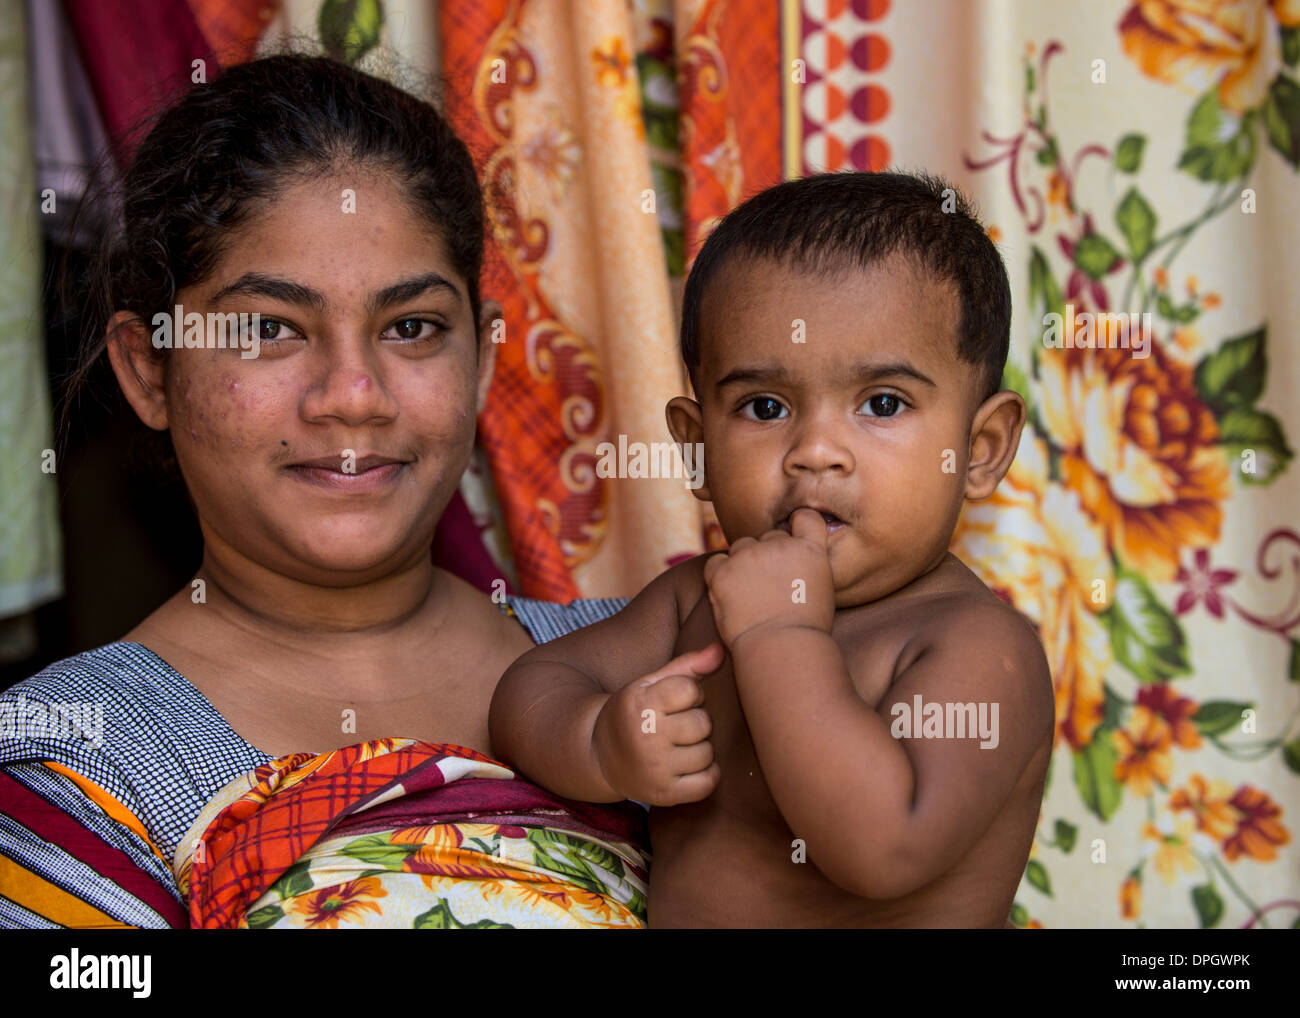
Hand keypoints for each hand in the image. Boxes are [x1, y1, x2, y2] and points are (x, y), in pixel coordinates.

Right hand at [592, 643, 724, 804]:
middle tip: (679, 724)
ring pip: (707, 753)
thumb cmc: (635, 713)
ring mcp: (655, 769)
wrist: (600, 755)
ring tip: (681, 744)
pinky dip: (707, 775)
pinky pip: (707, 783)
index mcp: (640, 704)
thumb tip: (721, 650)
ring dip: (701, 747)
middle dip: (697, 720)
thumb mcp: (651, 684)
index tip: (677, 700)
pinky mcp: (664, 795)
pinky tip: (691, 765)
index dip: (691, 693)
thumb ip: (687, 665)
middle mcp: (646, 737)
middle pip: (703, 723)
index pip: (691, 691)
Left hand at [702, 508, 835, 646]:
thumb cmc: (805, 632)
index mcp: (809, 549)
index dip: (798, 526)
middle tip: (770, 587)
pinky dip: (719, 575)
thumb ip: (807, 567)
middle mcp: (779, 545)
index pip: (805, 517)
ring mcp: (749, 556)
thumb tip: (794, 563)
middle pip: (769, 537)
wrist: (782, 651)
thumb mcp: (821, 591)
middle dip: (769, 556)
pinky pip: (715, 563)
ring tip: (751, 596)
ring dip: (744, 563)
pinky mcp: (723, 571)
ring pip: (742, 546)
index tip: (793, 541)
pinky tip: (730, 596)